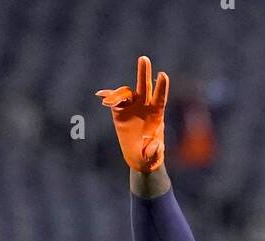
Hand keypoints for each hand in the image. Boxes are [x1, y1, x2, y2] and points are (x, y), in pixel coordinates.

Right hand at [96, 55, 168, 173]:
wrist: (140, 159)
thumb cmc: (150, 158)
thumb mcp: (153, 159)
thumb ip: (155, 152)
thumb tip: (154, 144)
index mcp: (156, 115)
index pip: (160, 98)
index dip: (161, 87)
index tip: (163, 75)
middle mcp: (145, 106)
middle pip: (145, 86)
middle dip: (144, 72)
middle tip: (144, 58)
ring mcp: (132, 107)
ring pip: (127, 92)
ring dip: (118, 93)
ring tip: (107, 102)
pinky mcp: (120, 111)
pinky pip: (114, 100)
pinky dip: (108, 97)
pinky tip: (101, 96)